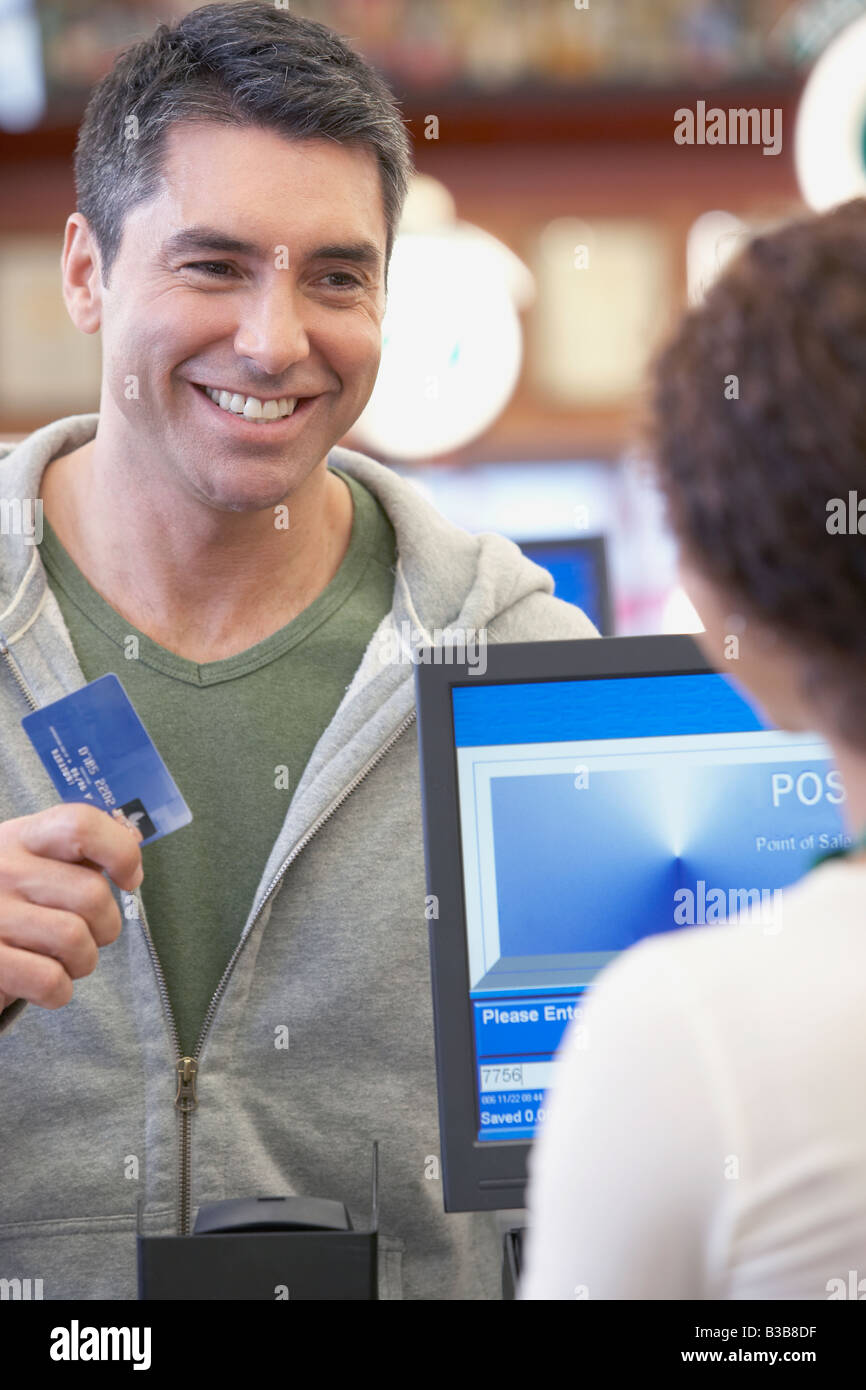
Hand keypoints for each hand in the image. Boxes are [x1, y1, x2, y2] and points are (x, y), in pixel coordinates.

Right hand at [0, 803, 143, 1013]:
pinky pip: (49, 980)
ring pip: (75, 939)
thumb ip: (82, 852)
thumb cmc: (14, 903)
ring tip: (63, 959)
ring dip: (82, 961)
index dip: (120, 852)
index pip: (81, 825)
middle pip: (91, 894)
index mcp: (23, 838)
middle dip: (105, 926)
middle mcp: (3, 869)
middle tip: (88, 935)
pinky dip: (59, 991)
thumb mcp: (36, 863)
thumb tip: (133, 844)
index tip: (128, 879)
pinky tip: (46, 982)